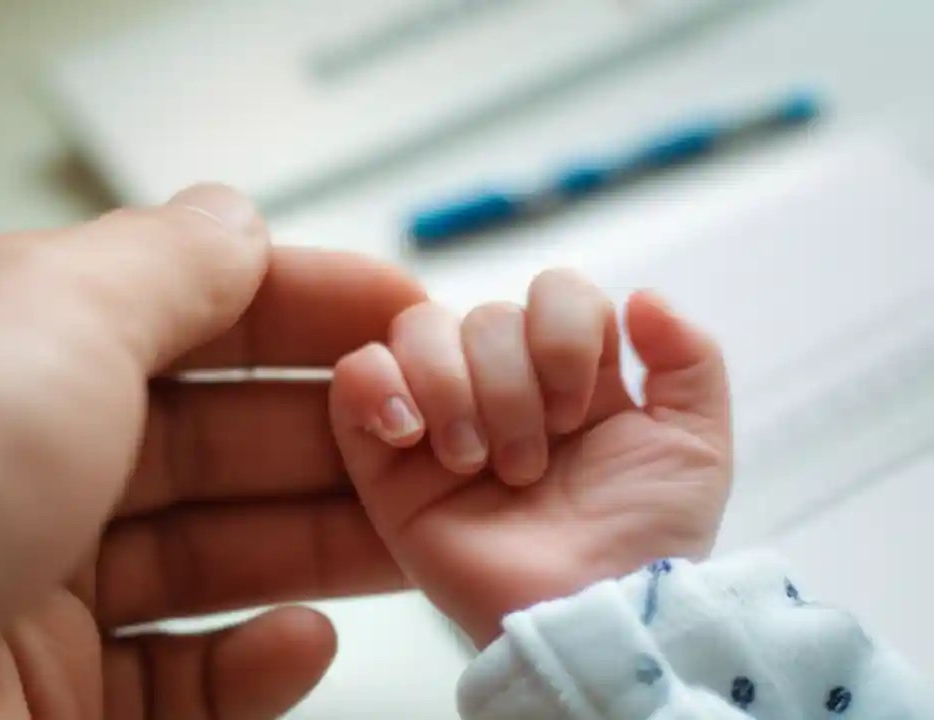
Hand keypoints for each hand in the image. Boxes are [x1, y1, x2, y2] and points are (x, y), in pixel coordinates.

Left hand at [0, 185, 423, 718]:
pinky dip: (245, 664)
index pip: (162, 305)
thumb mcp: (35, 317)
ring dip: (310, 541)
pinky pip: (168, 680)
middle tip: (424, 425)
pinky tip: (294, 638)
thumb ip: (159, 267)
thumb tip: (237, 226)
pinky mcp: (28, 707)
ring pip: (199, 557)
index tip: (397, 314)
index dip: (291, 302)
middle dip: (320, 424)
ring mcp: (4, 590)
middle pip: (196, 434)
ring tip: (405, 525)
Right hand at [329, 269, 730, 646]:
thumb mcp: (696, 447)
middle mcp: (502, 384)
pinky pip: (355, 375)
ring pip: (420, 330)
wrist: (582, 614)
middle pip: (485, 314)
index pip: (554, 292)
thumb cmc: (641, 542)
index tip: (581, 411)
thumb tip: (642, 295)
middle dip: (512, 387)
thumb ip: (690, 359)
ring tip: (475, 463)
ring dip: (455, 391)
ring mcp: (438, 416)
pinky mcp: (383, 457)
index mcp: (570, 374)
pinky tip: (410, 433)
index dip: (565, 333)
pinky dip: (378, 386)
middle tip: (530, 465)